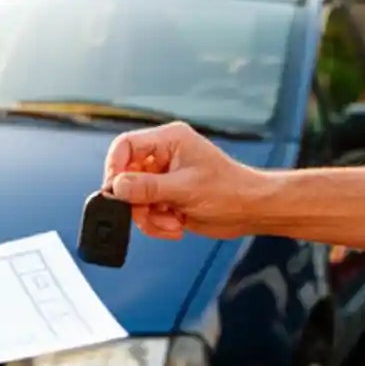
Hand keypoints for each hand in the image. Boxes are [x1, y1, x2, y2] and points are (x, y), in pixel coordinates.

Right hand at [103, 121, 266, 239]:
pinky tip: (175, 225)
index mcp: (169, 140)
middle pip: (126, 176)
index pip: (125, 145)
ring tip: (171, 222)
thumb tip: (117, 186)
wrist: (250, 211)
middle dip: (136, 201)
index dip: (115, 167)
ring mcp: (163, 179)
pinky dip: (156, 223)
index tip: (115, 190)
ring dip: (148, 216)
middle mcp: (163, 156)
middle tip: (150, 212)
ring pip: (133, 198)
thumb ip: (149, 187)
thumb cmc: (230, 190)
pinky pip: (145, 212)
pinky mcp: (166, 198)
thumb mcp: (186, 189)